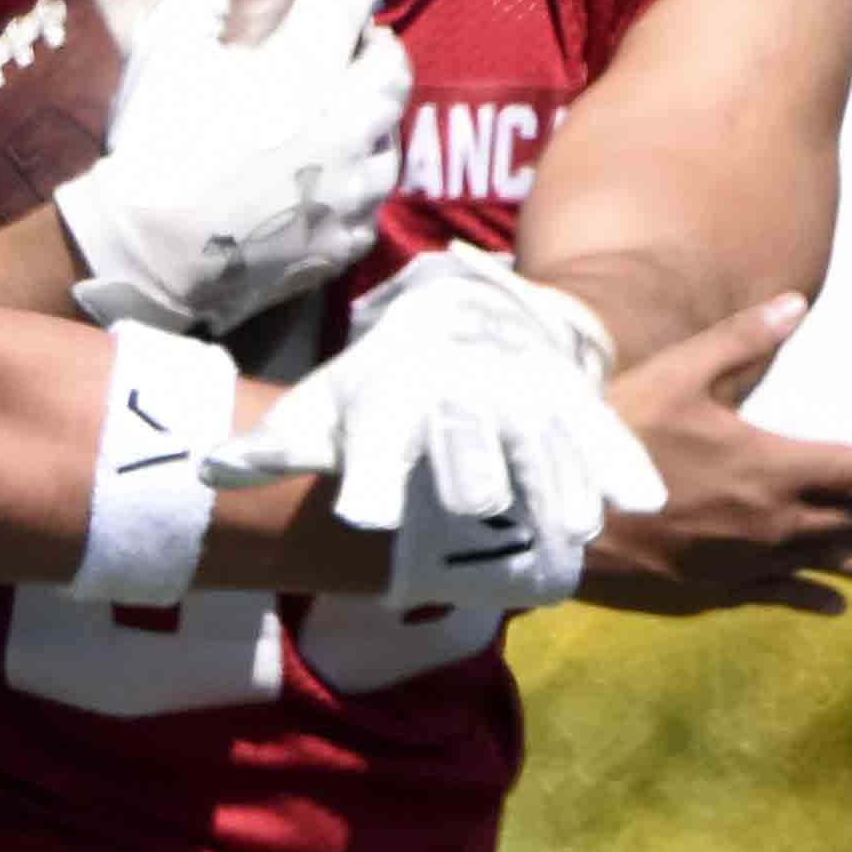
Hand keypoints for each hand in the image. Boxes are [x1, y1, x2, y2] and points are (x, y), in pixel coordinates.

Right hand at [57, 0, 411, 335]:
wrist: (145, 255)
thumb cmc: (155, 144)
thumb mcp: (166, 49)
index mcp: (307, 69)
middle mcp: (348, 125)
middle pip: (391, 66)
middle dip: (375, 41)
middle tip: (352, 35)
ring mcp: (351, 192)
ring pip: (388, 137)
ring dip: (371, 113)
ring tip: (342, 109)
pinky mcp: (341, 244)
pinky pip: (367, 204)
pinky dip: (353, 181)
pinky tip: (328, 180)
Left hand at [204, 247, 661, 605]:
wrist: (457, 323)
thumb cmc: (380, 391)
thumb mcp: (325, 412)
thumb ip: (273, 450)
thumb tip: (208, 472)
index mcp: (391, 398)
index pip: (375, 441)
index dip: (368, 478)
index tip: (363, 516)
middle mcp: (459, 396)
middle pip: (465, 439)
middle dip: (470, 467)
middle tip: (475, 504)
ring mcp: (522, 397)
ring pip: (540, 442)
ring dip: (556, 481)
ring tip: (570, 528)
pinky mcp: (572, 404)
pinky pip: (600, 435)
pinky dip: (621, 463)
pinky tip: (643, 502)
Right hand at [582, 295, 851, 615]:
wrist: (560, 517)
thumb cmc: (617, 438)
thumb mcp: (678, 374)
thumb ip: (741, 340)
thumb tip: (796, 304)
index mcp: (773, 466)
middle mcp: (774, 520)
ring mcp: (747, 562)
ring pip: (829, 565)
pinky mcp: (715, 590)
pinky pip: (782, 596)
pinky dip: (815, 597)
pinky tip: (835, 603)